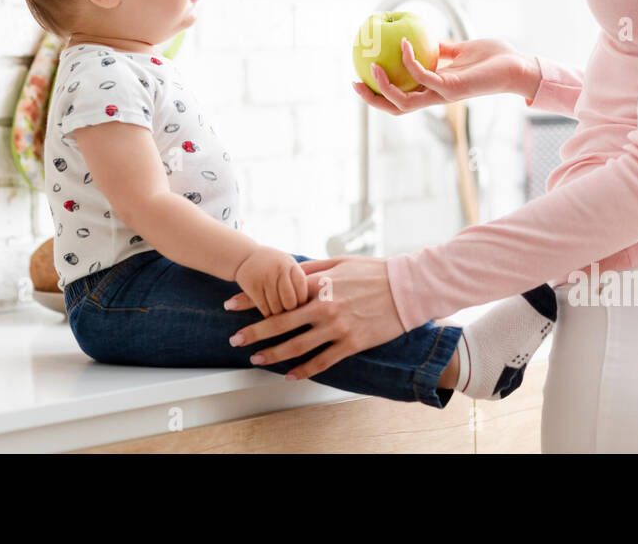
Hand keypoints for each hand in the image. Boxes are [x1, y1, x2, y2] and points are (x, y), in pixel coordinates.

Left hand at [224, 256, 404, 380]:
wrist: (408, 288)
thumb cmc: (374, 271)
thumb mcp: (340, 261)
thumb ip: (312, 267)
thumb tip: (287, 270)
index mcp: (320, 283)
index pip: (278, 293)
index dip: (251, 300)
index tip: (230, 306)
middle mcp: (325, 306)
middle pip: (280, 322)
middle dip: (254, 332)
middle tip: (234, 340)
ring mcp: (338, 327)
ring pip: (297, 345)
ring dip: (273, 354)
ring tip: (256, 359)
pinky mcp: (352, 343)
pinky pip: (322, 361)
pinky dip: (304, 370)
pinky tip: (289, 375)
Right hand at [233, 246, 308, 316]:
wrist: (245, 256)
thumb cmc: (274, 265)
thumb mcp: (289, 264)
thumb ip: (300, 280)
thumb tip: (318, 302)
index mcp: (291, 265)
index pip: (302, 290)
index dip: (302, 302)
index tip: (301, 307)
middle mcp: (279, 269)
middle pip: (290, 302)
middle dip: (290, 311)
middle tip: (289, 314)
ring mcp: (265, 277)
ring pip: (277, 308)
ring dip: (278, 316)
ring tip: (279, 315)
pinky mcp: (252, 286)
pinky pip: (264, 308)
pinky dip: (268, 315)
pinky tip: (269, 314)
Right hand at [354, 36, 535, 114]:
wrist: (517, 65)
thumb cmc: (494, 58)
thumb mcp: (461, 50)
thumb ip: (441, 49)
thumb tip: (420, 37)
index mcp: (435, 89)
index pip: (401, 98)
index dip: (379, 94)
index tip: (362, 77)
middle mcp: (436, 96)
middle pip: (396, 107)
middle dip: (373, 99)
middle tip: (355, 83)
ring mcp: (443, 94)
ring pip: (405, 100)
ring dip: (385, 87)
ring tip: (373, 67)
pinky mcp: (452, 87)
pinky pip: (423, 75)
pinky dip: (409, 61)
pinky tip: (403, 45)